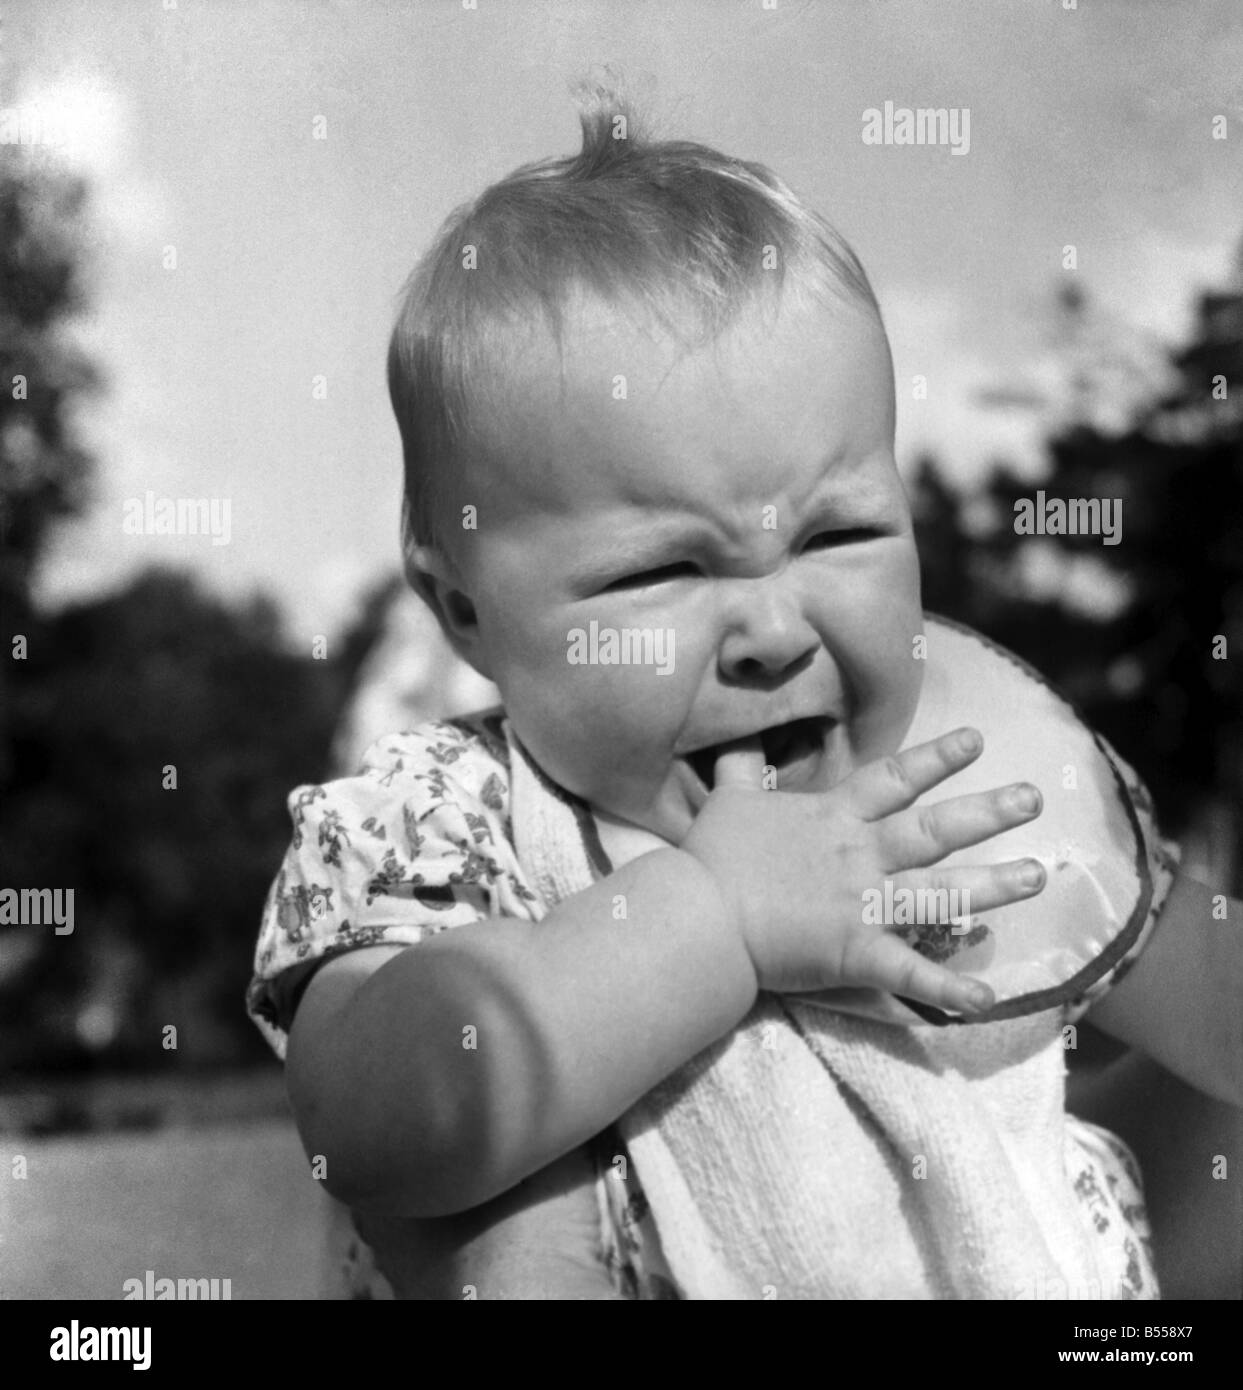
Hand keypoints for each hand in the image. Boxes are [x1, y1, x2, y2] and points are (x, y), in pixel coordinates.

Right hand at [678, 727, 1045, 1013]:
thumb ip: (744, 764)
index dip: (937, 758)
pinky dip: (949, 989)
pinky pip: (910, 973)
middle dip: (989, 812)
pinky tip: (989, 998)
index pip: (895, 779)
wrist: (702, 915)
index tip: (977, 741)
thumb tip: (743, 730)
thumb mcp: (729, 798)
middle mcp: (861, 854)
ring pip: (941, 892)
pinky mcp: (857, 952)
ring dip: (993, 887)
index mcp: (835, 816)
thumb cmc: (713, 857)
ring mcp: (864, 904)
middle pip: (936, 830)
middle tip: (1035, 799)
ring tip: (1038, 876)